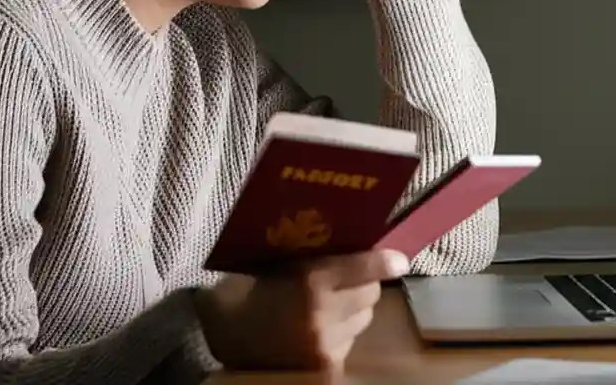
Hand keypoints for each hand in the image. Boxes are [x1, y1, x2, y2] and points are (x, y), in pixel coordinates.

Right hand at [195, 249, 409, 370]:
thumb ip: (319, 256)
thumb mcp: (280, 262)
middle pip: (371, 294)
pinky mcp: (325, 368)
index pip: (366, 267)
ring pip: (363, 320)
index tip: (400, 260)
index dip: (385, 262)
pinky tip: (317, 333)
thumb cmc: (248, 290)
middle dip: (364, 285)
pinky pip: (349, 345)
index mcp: (309, 282)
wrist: (216, 336)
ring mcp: (324, 345)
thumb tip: (363, 247)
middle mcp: (323, 315)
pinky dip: (340, 337)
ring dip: (352, 312)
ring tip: (326, 309)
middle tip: (346, 282)